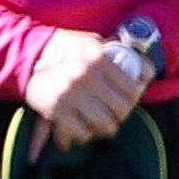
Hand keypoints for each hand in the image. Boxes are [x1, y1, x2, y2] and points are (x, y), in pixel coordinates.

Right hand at [24, 27, 142, 148]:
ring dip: (104, 128)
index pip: (132, 90)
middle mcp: (86, 77)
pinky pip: (80, 133)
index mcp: (99, 60)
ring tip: (101, 125)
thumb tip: (148, 72)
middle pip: (121, 110)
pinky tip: (81, 129)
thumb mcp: (98, 43)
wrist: (30, 53)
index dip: (135, 99)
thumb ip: (124, 54)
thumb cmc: (70, 48)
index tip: (129, 100)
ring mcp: (70, 95)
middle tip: (115, 115)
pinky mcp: (55, 110)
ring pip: (104, 125)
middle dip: (121, 116)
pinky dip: (83, 135)